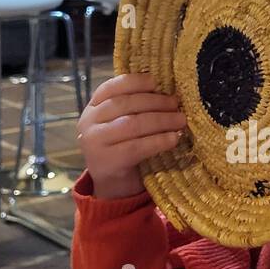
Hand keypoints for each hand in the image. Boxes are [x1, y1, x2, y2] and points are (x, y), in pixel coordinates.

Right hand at [77, 73, 186, 200]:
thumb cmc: (123, 148)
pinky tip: (174, 139)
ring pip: (133, 124)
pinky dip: (159, 141)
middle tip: (176, 104)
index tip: (156, 81)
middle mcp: (89, 122)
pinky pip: (137, 146)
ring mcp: (95, 142)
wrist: (113, 186)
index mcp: (93, 108)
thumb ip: (134, 107)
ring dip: (161, 120)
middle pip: (126, 104)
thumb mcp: (122, 123)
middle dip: (155, 102)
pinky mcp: (108, 161)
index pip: (111, 87)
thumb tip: (166, 90)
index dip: (135, 82)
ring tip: (180, 120)